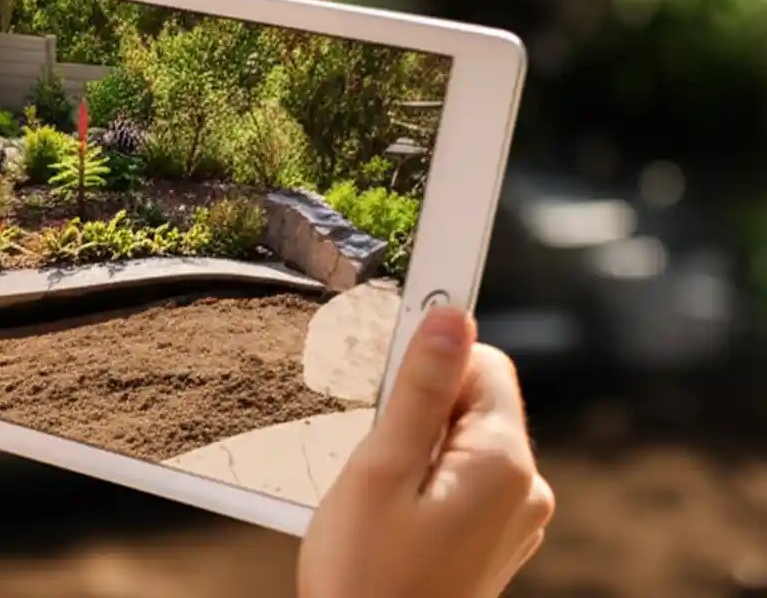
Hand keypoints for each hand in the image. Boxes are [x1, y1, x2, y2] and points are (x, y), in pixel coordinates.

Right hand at [298, 307, 553, 597]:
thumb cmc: (365, 579)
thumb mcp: (380, 471)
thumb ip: (420, 390)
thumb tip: (452, 317)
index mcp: (503, 464)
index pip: (483, 362)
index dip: (430, 360)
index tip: (385, 374)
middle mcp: (524, 488)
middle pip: (473, 400)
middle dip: (419, 409)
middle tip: (374, 453)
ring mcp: (513, 518)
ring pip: (463, 439)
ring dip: (419, 446)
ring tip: (380, 493)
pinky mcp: (494, 538)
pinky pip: (464, 478)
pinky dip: (427, 479)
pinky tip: (394, 513)